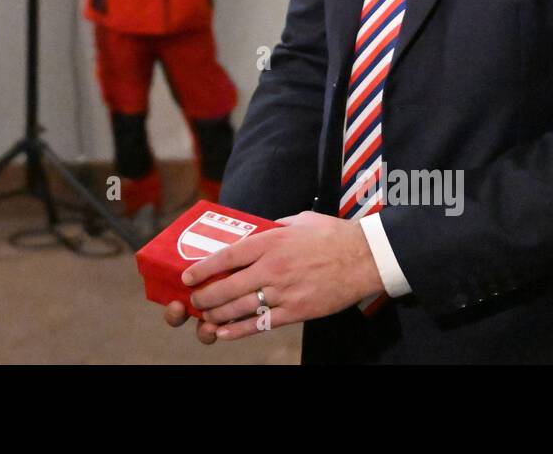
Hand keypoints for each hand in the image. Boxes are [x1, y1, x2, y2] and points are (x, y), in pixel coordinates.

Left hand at [171, 211, 384, 341]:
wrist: (365, 259)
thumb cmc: (332, 235)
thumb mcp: (299, 220)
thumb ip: (274, 226)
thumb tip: (257, 230)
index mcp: (271, 241)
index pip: (228, 255)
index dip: (203, 267)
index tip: (187, 276)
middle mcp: (273, 267)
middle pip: (228, 286)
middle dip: (205, 296)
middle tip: (194, 300)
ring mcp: (284, 291)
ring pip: (241, 308)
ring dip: (218, 314)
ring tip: (205, 316)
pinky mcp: (297, 311)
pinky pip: (262, 324)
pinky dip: (240, 330)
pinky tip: (225, 333)